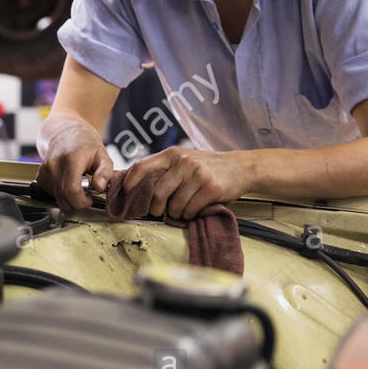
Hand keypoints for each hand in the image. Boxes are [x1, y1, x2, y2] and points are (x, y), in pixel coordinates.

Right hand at [36, 114, 113, 212]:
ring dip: (69, 198)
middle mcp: (54, 165)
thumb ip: (105, 172)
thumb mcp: (103, 154)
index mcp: (72, 159)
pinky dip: (61, 194)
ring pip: (57, 199)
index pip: (72, 190)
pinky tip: (67, 182)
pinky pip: (51, 195)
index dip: (82, 201)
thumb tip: (99, 187)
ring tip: (77, 183)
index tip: (90, 199)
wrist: (64, 131)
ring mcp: (45, 171)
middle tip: (86, 192)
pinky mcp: (40, 177)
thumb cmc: (84, 143)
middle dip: (78, 202)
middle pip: (63, 199)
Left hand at [124, 147, 252, 219]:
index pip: (143, 165)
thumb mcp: (185, 159)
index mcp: (173, 153)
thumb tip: (140, 187)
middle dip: (156, 207)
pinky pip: (191, 209)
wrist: (240, 167)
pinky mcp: (210, 187)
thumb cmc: (209, 167)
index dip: (131, 181)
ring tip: (183, 210)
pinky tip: (195, 209)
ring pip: (175, 204)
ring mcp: (198, 174)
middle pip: (158, 192)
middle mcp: (184, 162)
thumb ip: (166, 169)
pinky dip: (190, 214)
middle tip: (159, 211)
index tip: (126, 192)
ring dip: (177, 213)